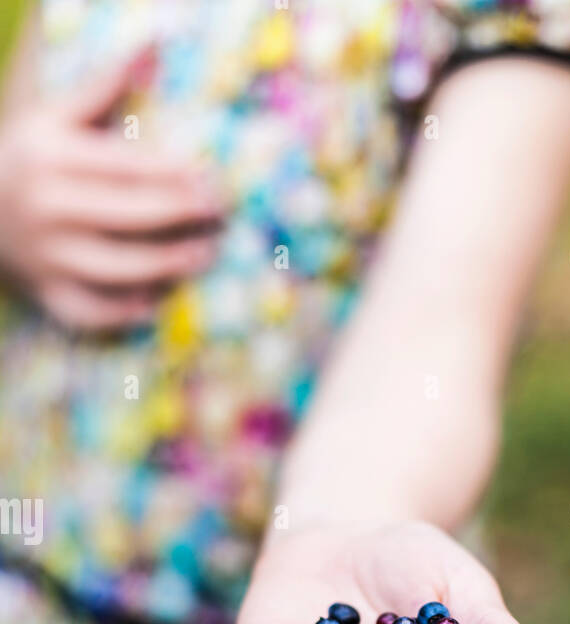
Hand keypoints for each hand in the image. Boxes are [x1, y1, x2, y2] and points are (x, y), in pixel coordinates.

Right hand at [0, 46, 224, 329]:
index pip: (126, 168)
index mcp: (53, 158)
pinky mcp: (47, 293)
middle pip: (129, 216)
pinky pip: (89, 311)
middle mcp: (49, 208)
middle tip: (220, 213)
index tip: (214, 177)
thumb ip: (103, 86)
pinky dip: (122, 312)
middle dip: (181, 215)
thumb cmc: (29, 159)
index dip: (175, 175)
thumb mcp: (54, 116)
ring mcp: (47, 256)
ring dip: (167, 265)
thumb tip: (152, 46)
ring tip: (204, 254)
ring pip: (117, 268)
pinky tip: (154, 302)